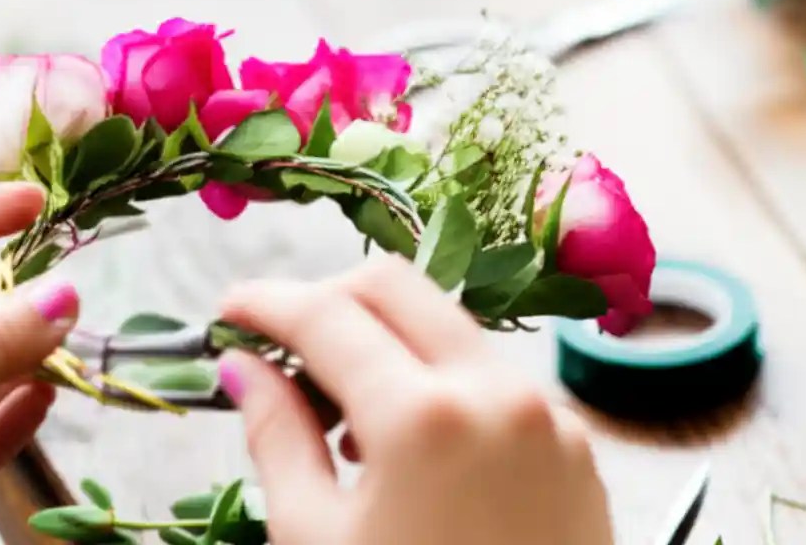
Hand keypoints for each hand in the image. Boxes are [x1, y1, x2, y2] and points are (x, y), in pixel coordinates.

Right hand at [218, 255, 613, 544]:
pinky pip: (497, 378)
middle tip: (285, 347)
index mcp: (424, 416)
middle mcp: (498, 391)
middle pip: (398, 286)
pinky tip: (416, 447)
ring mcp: (548, 412)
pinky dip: (445, 384)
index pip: (327, 314)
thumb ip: (278, 438)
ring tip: (346, 418)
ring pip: (452, 327)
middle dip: (330, 299)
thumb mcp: (317, 541)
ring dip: (390, 343)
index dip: (265, 303)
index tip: (230, 311)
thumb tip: (245, 368)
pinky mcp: (575, 441)